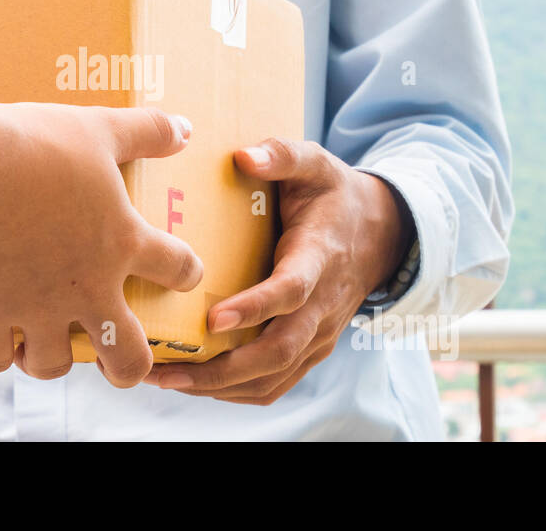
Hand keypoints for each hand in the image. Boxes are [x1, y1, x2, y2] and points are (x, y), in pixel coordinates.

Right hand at [0, 100, 203, 387]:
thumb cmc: (35, 143)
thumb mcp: (99, 128)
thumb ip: (146, 131)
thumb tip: (186, 128)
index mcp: (121, 242)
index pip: (177, 269)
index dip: (186, 273)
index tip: (183, 274)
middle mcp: (86, 288)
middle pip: (126, 357)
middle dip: (128, 367)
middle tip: (117, 359)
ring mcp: (34, 308)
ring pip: (53, 365)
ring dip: (51, 358)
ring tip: (42, 344)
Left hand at [144, 138, 412, 404]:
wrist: (379, 234)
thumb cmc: (332, 195)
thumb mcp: (314, 163)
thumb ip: (282, 154)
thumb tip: (243, 156)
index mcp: (319, 257)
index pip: (291, 290)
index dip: (255, 307)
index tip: (213, 318)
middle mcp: (322, 305)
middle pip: (279, 349)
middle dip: (223, 368)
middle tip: (170, 369)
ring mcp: (318, 334)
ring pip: (273, 376)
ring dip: (220, 386)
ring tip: (167, 380)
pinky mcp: (310, 349)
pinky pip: (274, 383)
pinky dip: (234, 392)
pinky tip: (193, 384)